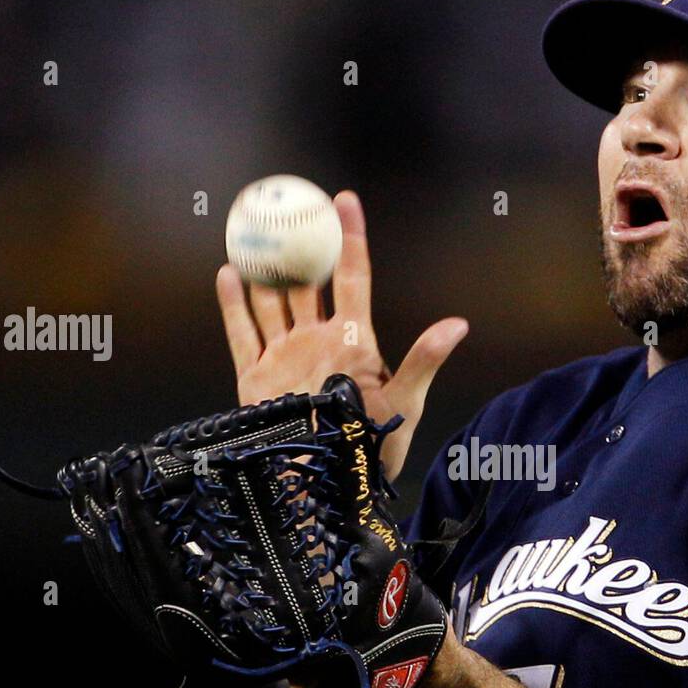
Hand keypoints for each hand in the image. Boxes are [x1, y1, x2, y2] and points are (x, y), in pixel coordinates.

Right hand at [216, 190, 467, 481]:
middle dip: (299, 245)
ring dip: (262, 268)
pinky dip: (234, 305)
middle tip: (288, 206)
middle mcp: (317, 342)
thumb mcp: (405, 401)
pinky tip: (228, 273)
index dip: (350, 239)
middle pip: (306, 283)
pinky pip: (241, 335)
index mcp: (353, 340)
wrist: (328, 487)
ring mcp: (285, 359)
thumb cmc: (374, 448)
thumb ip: (424, 360)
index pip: (352, 277)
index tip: (344, 200)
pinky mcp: (256, 381)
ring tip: (251, 231)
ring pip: (271, 302)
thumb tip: (459, 324)